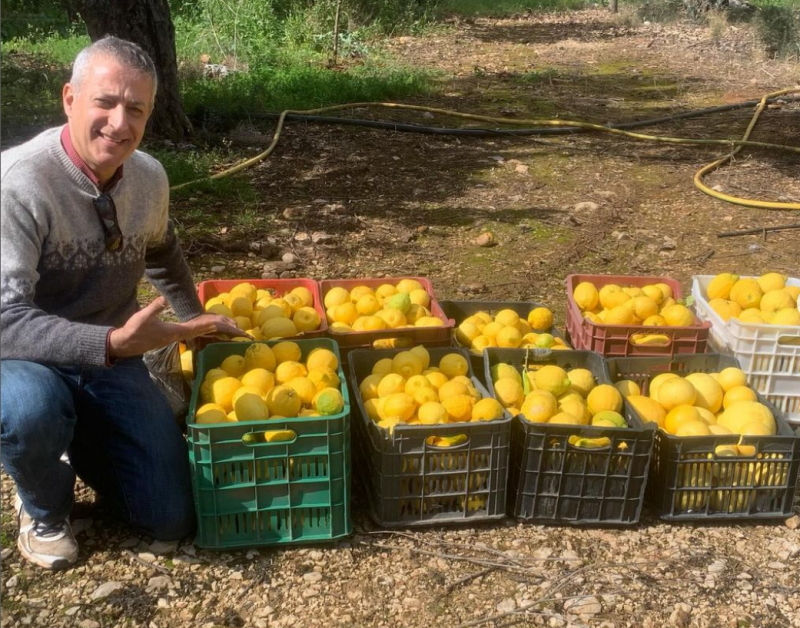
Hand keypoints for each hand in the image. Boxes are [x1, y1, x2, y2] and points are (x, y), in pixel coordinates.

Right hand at [108, 297, 247, 358]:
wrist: (126, 344)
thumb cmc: (134, 330)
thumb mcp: (143, 317)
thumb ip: (155, 307)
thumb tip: (165, 298)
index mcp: (174, 332)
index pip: (195, 327)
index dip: (207, 324)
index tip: (220, 322)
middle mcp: (178, 336)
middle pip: (201, 331)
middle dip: (215, 328)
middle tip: (232, 325)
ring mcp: (175, 337)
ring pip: (197, 333)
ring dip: (210, 329)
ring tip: (225, 325)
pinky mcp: (171, 337)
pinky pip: (191, 333)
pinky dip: (201, 330)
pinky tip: (206, 328)